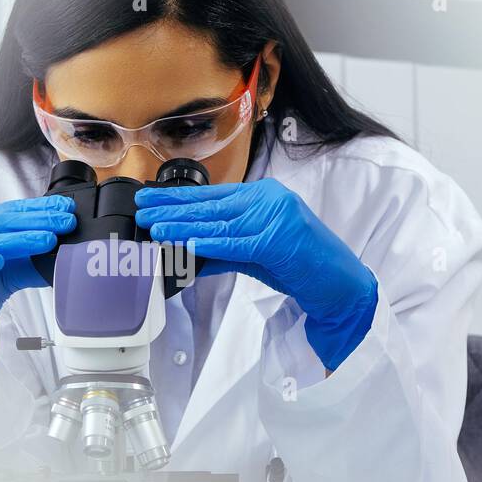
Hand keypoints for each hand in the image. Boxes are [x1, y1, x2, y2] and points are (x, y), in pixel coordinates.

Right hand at [0, 195, 75, 379]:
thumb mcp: (8, 274)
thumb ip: (30, 262)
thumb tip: (65, 256)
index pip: (8, 212)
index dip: (37, 209)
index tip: (65, 208)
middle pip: (0, 223)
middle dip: (36, 221)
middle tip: (65, 222)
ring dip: (18, 240)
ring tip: (46, 240)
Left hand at [135, 179, 377, 370]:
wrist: (339, 284)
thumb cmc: (301, 266)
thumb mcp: (256, 254)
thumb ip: (224, 248)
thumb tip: (188, 250)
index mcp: (263, 197)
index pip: (213, 197)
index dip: (178, 199)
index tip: (151, 199)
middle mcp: (269, 201)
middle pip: (211, 206)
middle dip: (172, 207)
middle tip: (142, 206)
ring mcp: (275, 218)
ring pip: (219, 223)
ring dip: (183, 225)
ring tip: (155, 225)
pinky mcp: (279, 240)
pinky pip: (237, 242)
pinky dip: (210, 243)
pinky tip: (187, 242)